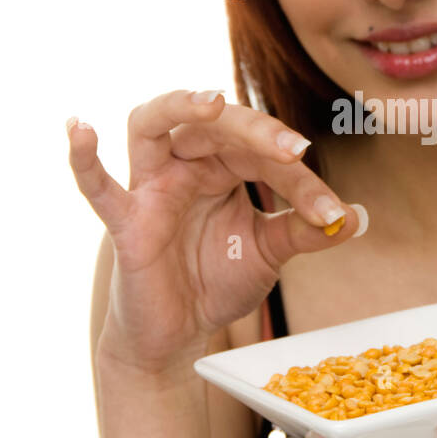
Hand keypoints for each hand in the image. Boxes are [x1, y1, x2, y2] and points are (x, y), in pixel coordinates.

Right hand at [66, 89, 366, 375]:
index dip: (301, 179)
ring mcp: (150, 188)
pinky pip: (98, 187)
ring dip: (180, 106)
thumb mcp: (269, 252)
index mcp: (222, 165)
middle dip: (256, 132)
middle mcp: (184, 164)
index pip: (262, 152)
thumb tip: (357, 218)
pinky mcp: (126, 223)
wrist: (180, 334)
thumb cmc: (216, 279)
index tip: (333, 212)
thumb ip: (307, 232)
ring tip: (210, 102)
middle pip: (214, 126)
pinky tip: (79, 127)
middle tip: (294, 150)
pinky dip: (84, 158)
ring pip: (152, 124)